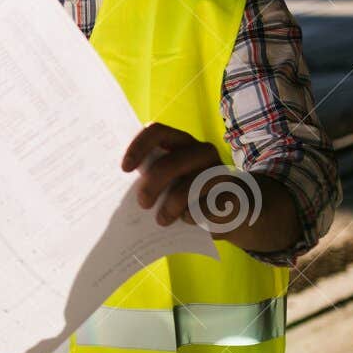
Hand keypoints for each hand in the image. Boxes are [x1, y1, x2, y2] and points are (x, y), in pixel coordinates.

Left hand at [121, 122, 301, 252]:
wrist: (235, 208)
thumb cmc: (190, 193)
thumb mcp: (170, 181)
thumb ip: (151, 177)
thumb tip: (118, 190)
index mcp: (181, 142)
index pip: (156, 131)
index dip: (137, 147)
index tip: (124, 169)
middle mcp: (201, 151)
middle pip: (170, 162)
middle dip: (152, 185)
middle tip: (142, 204)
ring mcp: (219, 171)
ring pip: (188, 187)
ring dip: (170, 207)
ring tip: (161, 220)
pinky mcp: (232, 194)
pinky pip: (205, 207)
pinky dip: (192, 216)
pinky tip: (188, 220)